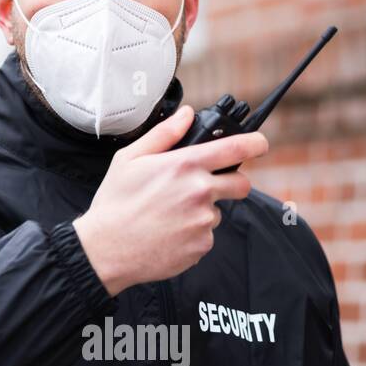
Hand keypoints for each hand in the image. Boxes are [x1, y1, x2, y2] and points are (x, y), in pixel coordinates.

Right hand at [72, 105, 268, 295]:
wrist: (106, 250)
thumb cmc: (114, 203)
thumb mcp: (129, 159)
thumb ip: (164, 135)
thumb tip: (187, 115)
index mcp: (185, 166)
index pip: (237, 148)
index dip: (255, 143)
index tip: (259, 144)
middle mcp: (200, 192)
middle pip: (241, 184)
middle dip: (229, 182)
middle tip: (200, 187)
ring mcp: (203, 221)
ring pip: (217, 211)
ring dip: (201, 210)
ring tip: (168, 215)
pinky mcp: (202, 245)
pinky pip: (206, 234)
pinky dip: (192, 233)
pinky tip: (167, 232)